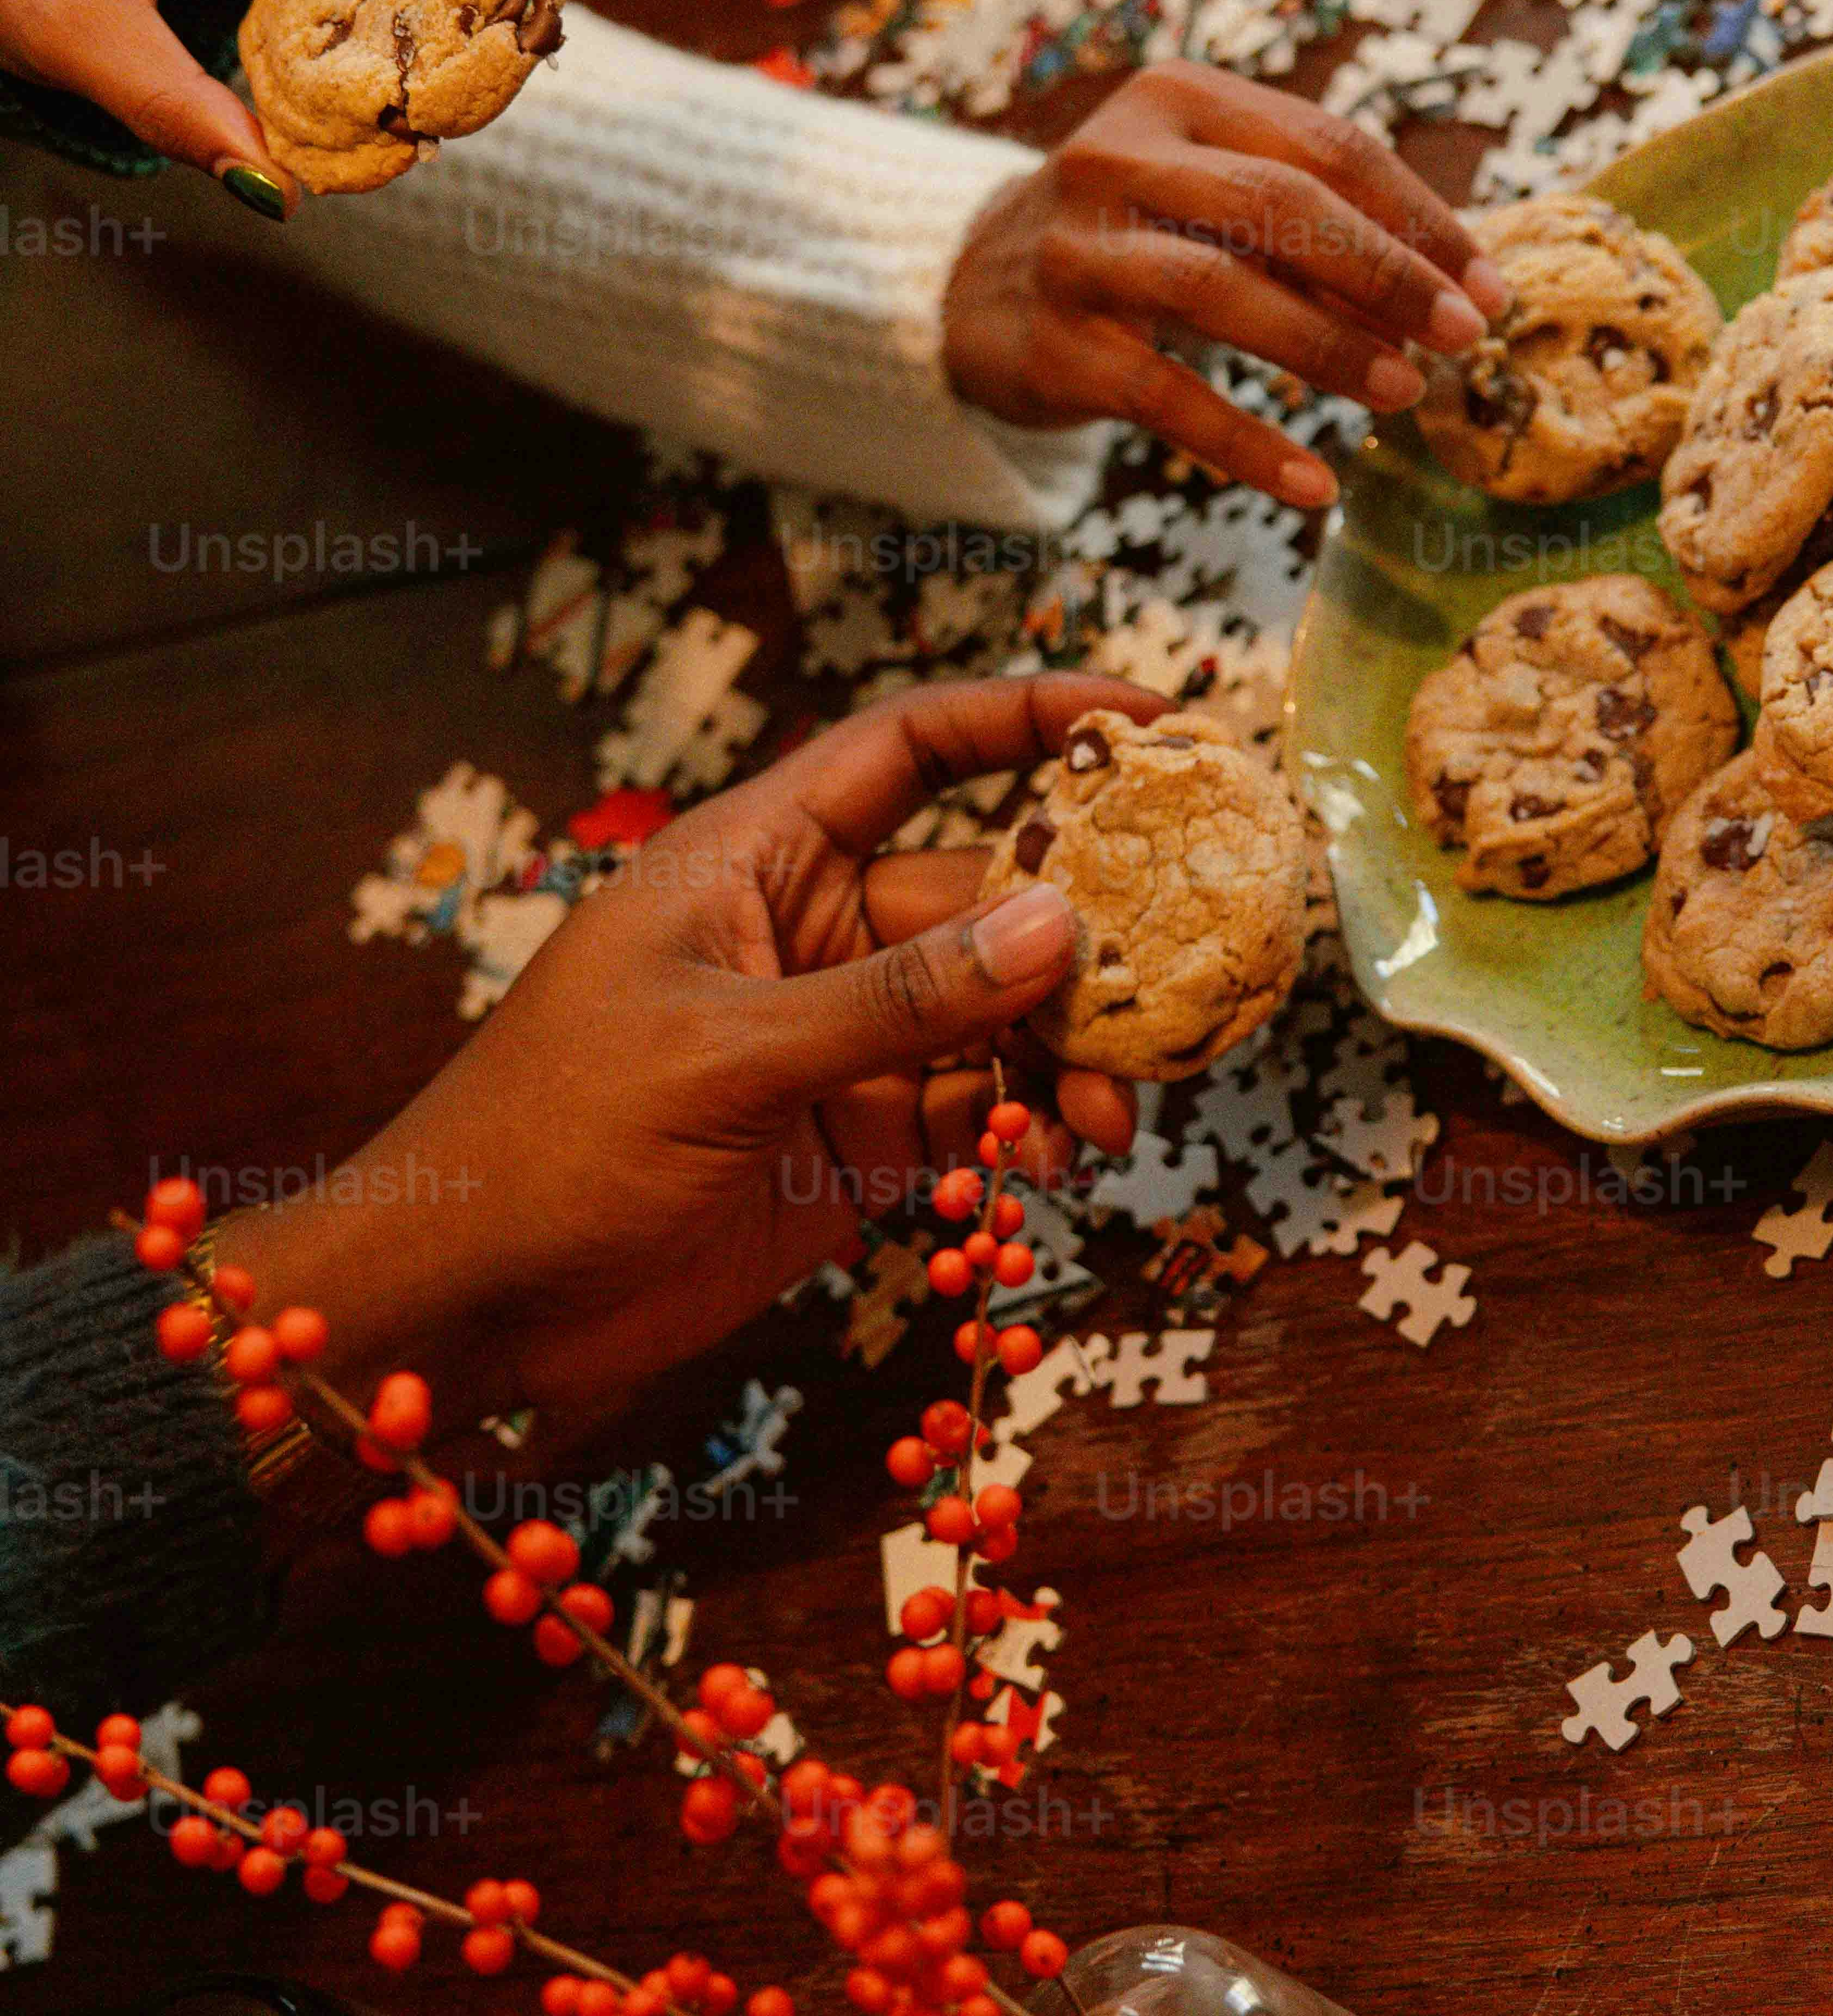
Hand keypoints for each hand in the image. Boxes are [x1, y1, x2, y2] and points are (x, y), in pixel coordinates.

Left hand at [223, 675, 1158, 1450]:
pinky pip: (978, 1109)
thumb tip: (1060, 925)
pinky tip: (1060, 1161)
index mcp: (759, 860)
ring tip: (1116, 1113)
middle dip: (1087, 929)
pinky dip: (1032, 1129)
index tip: (1147, 715)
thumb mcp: (724, 1055)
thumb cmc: (551, 1139)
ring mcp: (841, 1040)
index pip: (911, 746)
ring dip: (1073, 1052)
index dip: (1026, 715)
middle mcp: (815, 933)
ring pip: (1001, 1013)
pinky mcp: (857, 1141)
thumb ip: (897, 999)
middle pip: (989, 892)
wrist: (472, 1300)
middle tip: (1177, 975)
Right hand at [943, 61, 1510, 507]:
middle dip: (1388, 274)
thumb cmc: (1134, 240)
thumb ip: (1312, 222)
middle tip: (1465, 336)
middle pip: (1278, 207)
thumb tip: (1453, 287)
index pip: (1325, 146)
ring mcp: (1078, 250)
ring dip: (1328, 347)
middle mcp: (1117, 157)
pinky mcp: (1054, 343)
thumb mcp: (1209, 194)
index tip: (1489, 285)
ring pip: (1219, 292)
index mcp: (1179, 99)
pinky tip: (1314, 485)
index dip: (1418, 218)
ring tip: (1405, 393)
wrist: (968, 290)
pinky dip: (1247, 443)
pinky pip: (1166, 397)